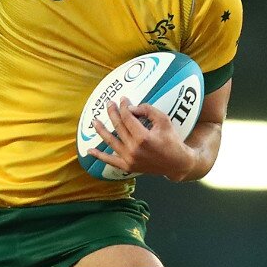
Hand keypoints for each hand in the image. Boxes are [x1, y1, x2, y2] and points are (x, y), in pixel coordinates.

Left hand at [86, 100, 201, 180]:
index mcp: (143, 137)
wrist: (176, 163)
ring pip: (111, 142)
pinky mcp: (128, 166)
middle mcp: (133, 149)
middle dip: (112, 113)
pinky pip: (110, 161)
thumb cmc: (172, 140)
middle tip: (108, 103)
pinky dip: (100, 156)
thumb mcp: (164, 121)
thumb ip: (148, 110)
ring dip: (101, 130)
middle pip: (118, 127)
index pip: (128, 118)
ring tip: (94, 121)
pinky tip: (90, 150)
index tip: (122, 100)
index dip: (123, 107)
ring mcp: (129, 159)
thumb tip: (131, 107)